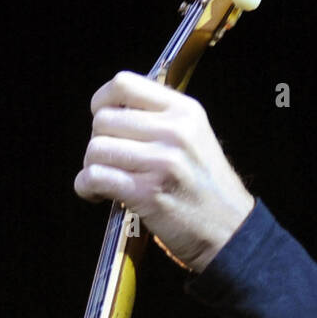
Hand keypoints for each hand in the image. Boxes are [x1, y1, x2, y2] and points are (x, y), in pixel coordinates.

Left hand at [74, 70, 254, 271]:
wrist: (230, 232)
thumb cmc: (206, 190)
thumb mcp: (196, 138)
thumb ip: (161, 119)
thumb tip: (114, 111)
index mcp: (185, 111)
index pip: (123, 84)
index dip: (102, 102)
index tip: (104, 123)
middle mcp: (174, 131)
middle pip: (103, 120)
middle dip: (98, 142)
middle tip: (110, 162)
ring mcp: (161, 162)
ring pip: (96, 149)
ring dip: (91, 167)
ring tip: (104, 181)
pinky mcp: (147, 193)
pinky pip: (95, 177)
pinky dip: (86, 187)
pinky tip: (98, 195)